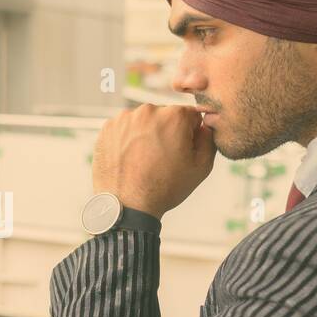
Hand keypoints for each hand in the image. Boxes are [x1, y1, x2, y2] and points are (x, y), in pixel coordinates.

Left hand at [91, 104, 215, 215]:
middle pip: (165, 115)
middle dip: (167, 132)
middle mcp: (148, 111)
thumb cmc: (164, 188)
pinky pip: (125, 128)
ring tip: (144, 160)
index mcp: (174, 116)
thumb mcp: (200, 167)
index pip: (190, 115)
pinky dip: (128, 139)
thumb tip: (204, 125)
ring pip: (144, 121)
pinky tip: (130, 158)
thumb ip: (208, 139)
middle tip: (162, 158)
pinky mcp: (108, 128)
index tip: (181, 151)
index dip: (190, 134)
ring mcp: (124, 118)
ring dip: (147, 134)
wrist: (127, 205)